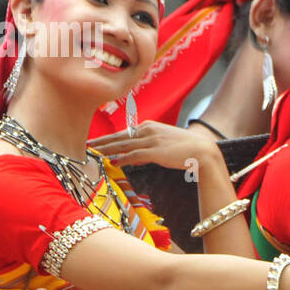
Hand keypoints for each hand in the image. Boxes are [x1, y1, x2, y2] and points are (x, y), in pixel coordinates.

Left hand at [88, 120, 223, 172]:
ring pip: (123, 145)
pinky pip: (134, 155)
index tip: (95, 142)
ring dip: (106, 150)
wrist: (203, 151)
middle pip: (119, 137)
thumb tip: (134, 157)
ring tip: (93, 153)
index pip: (124, 133)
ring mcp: (151, 140)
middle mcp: (148, 130)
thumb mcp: (164, 143)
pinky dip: (122, 158)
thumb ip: (148, 147)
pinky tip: (113, 162)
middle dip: (101, 142)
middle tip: (86, 145)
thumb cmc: (186, 149)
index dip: (108, 138)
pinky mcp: (156, 151)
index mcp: (149, 126)